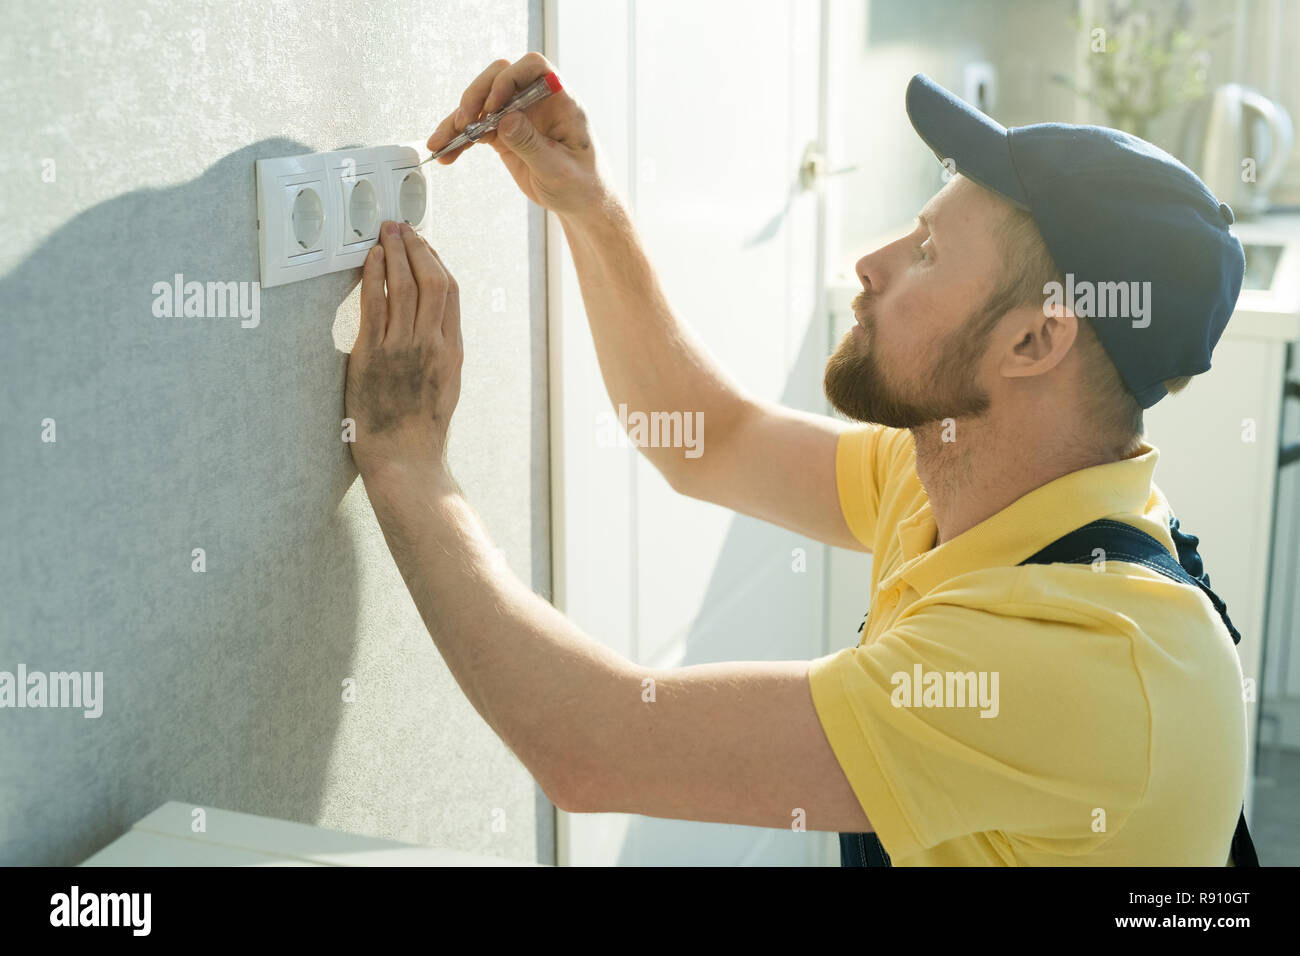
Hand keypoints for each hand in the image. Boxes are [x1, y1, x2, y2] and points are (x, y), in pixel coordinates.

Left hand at [344, 221, 462, 483]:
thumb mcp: (445, 388)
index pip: (450, 291)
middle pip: (431, 279)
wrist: (406, 461)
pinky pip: (375, 304)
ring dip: (393, 252)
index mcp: (453, 351)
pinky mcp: (374, 355)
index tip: (422, 244)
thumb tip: (433, 328)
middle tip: (400, 227)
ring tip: (383, 233)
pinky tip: (368, 260)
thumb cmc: (420, 433)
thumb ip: (441, 354)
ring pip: (404, 284)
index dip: (435, 260)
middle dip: (415, 246)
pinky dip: (373, 276)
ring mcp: (404, 348)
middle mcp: (433, 344)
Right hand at [426, 52, 610, 217]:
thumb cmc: (582, 185)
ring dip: (459, 120)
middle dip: (477, 95)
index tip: (495, 105)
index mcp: (561, 102)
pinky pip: (477, 129)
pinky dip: (460, 140)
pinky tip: (446, 153)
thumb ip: (532, 144)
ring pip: (482, 103)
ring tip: (441, 142)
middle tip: (463, 122)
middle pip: (499, 78)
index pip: (534, 67)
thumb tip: (505, 120)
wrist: (581, 204)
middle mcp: (538, 102)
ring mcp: (519, 116)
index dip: (511, 78)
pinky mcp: (505, 134)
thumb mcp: (559, 169)